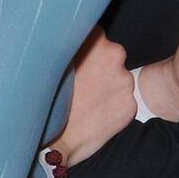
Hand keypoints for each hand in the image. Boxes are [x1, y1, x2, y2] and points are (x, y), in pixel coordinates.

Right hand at [47, 26, 135, 166]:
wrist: (55, 144)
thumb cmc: (48, 103)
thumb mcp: (54, 65)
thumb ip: (70, 48)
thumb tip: (73, 37)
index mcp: (95, 42)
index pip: (96, 33)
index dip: (88, 46)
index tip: (80, 58)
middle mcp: (115, 55)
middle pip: (111, 55)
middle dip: (100, 65)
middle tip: (82, 84)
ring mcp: (125, 80)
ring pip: (119, 78)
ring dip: (108, 86)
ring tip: (87, 102)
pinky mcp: (130, 104)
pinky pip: (123, 100)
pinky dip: (113, 106)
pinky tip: (96, 114)